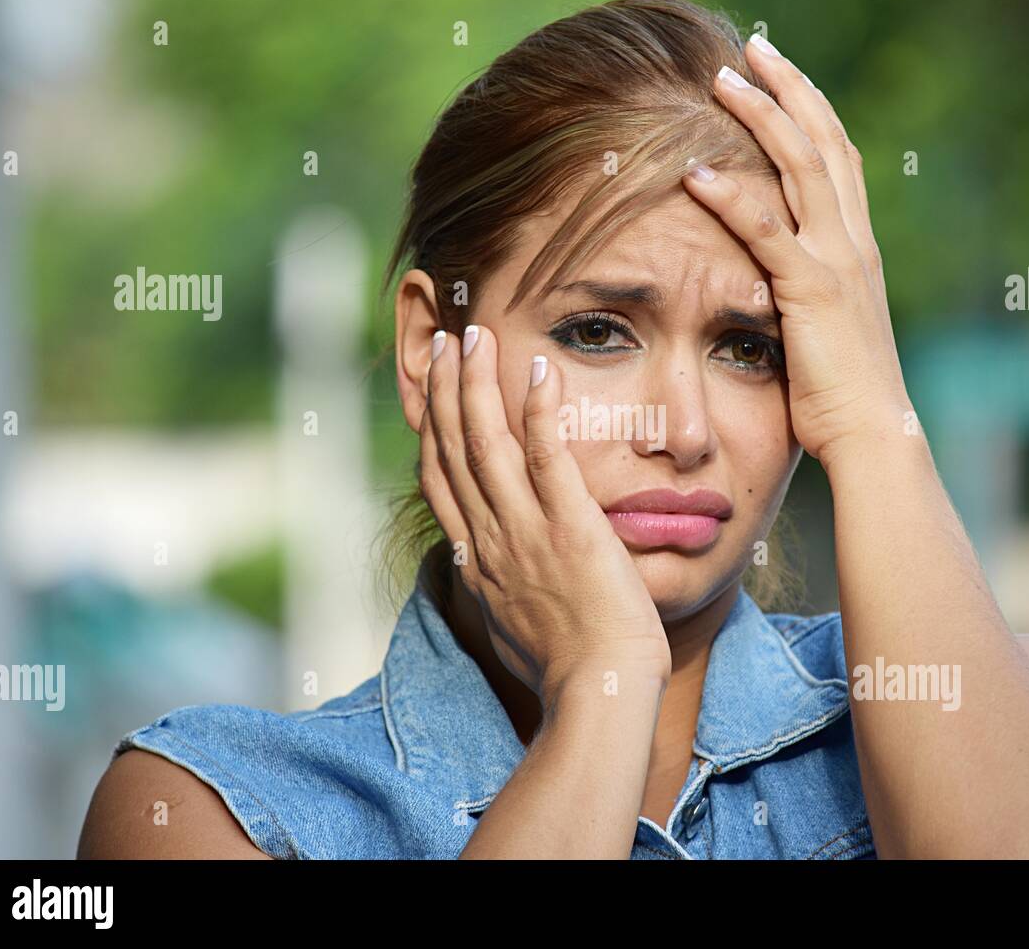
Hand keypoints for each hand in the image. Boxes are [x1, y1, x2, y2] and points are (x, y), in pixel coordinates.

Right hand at [419, 324, 671, 706]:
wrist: (597, 692)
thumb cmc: (565, 669)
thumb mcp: (510, 626)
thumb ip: (497, 589)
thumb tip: (489, 576)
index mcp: (476, 561)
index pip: (439, 482)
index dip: (431, 429)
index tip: (432, 391)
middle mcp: (489, 539)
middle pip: (452, 450)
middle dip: (445, 390)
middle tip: (445, 343)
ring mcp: (525, 530)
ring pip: (485, 443)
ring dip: (476, 384)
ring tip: (475, 336)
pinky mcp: (569, 525)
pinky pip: (544, 456)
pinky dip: (537, 409)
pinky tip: (538, 368)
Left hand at [681, 35, 912, 465]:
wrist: (875, 436)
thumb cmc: (843, 396)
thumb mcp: (826, 330)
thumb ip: (804, 295)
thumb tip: (769, 284)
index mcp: (858, 249)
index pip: (837, 159)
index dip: (810, 110)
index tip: (779, 74)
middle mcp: (854, 243)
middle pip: (824, 142)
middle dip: (789, 88)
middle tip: (753, 47)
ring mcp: (837, 263)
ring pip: (801, 168)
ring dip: (761, 118)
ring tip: (721, 81)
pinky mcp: (812, 293)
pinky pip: (768, 233)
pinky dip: (732, 199)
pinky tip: (695, 174)